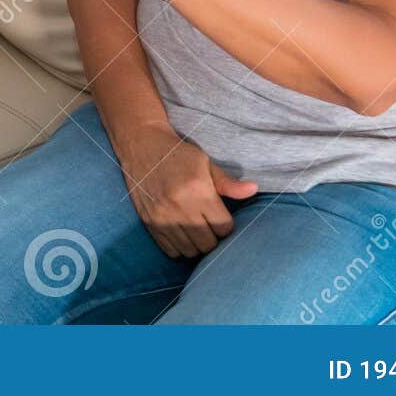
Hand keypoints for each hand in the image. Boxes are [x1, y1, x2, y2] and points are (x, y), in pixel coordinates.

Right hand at [110, 118, 256, 257]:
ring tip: (197, 231)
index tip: (222, 218)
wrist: (141, 145)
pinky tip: (182, 233)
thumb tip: (254, 189)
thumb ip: (228, 182)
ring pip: (190, 251)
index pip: (224, 228)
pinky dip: (180, 247)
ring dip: (197, 244)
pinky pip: (171, 250)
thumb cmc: (177, 153)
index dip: (227, 226)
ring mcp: (162, 217)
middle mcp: (180, 207)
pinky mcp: (148, 223)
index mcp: (198, 191)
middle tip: (210, 226)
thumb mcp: (205, 162)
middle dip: (214, 237)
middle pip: (208, 244)